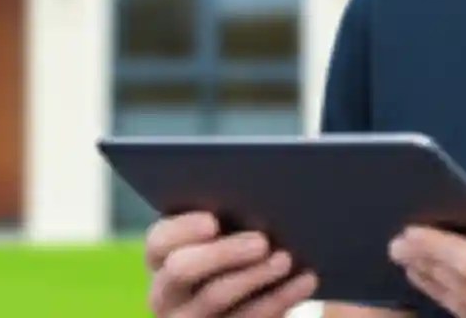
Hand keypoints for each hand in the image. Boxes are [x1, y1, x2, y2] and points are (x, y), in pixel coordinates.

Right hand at [145, 212, 318, 316]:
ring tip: (286, 258)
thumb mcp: (235, 228)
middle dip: (223, 252)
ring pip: (215, 297)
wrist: (256, 297)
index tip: (213, 220)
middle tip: (261, 240)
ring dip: (255, 275)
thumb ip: (239, 204)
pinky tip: (306, 279)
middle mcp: (166, 292)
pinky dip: (280, 298)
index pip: (158, 240)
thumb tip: (279, 166)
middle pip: (182, 270)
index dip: (183, 229)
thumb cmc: (244, 244)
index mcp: (164, 256)